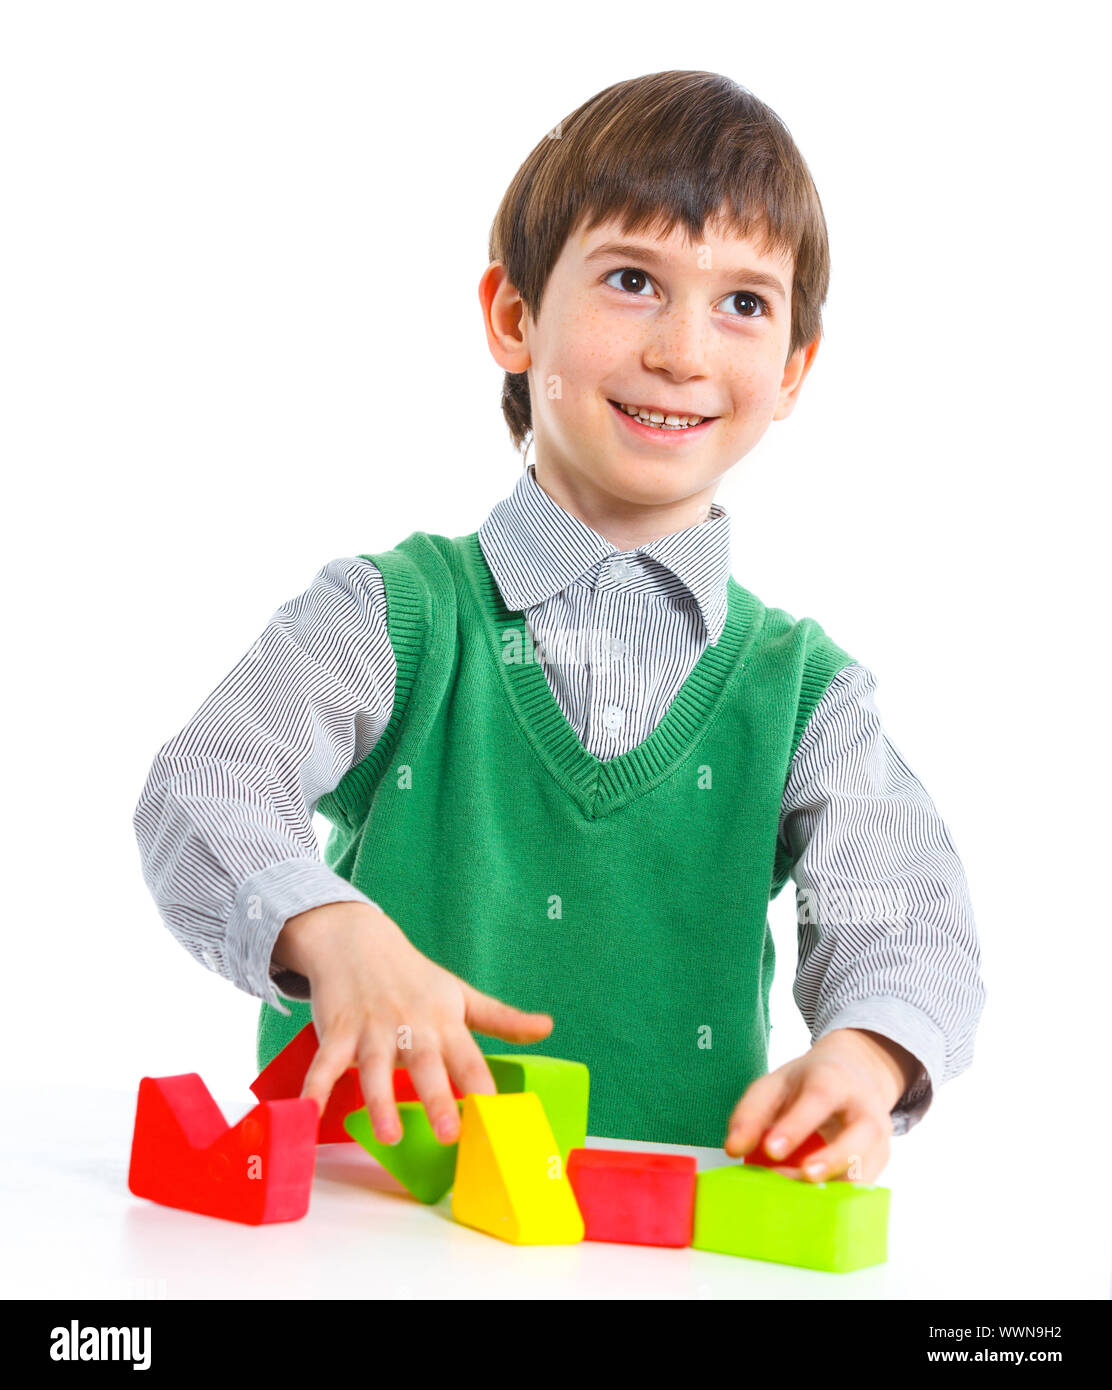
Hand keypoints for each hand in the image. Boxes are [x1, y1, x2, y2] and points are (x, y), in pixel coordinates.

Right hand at [271, 901, 553, 1145]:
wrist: (356, 940)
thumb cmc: (413, 976)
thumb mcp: (460, 994)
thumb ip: (501, 1018)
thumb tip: (547, 1027)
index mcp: (444, 1021)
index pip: (468, 1056)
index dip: (481, 1084)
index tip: (496, 1114)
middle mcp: (410, 1025)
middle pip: (425, 1064)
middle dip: (436, 1098)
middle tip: (449, 1133)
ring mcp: (371, 1028)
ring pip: (374, 1067)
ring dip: (380, 1100)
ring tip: (389, 1135)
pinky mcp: (336, 1030)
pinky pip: (324, 1062)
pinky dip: (315, 1087)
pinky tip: (307, 1112)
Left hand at [723, 1028, 920, 1183]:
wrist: (855, 1073)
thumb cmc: (808, 1082)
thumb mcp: (776, 1084)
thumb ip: (752, 1112)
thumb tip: (733, 1148)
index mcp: (834, 1079)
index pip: (818, 1099)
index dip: (796, 1125)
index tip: (771, 1150)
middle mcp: (864, 1108)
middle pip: (860, 1134)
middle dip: (832, 1158)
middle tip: (804, 1175)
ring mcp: (878, 1137)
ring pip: (867, 1166)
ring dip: (833, 1186)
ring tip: (799, 1199)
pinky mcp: (880, 1162)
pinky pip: (864, 1187)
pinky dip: (839, 1199)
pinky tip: (812, 1207)